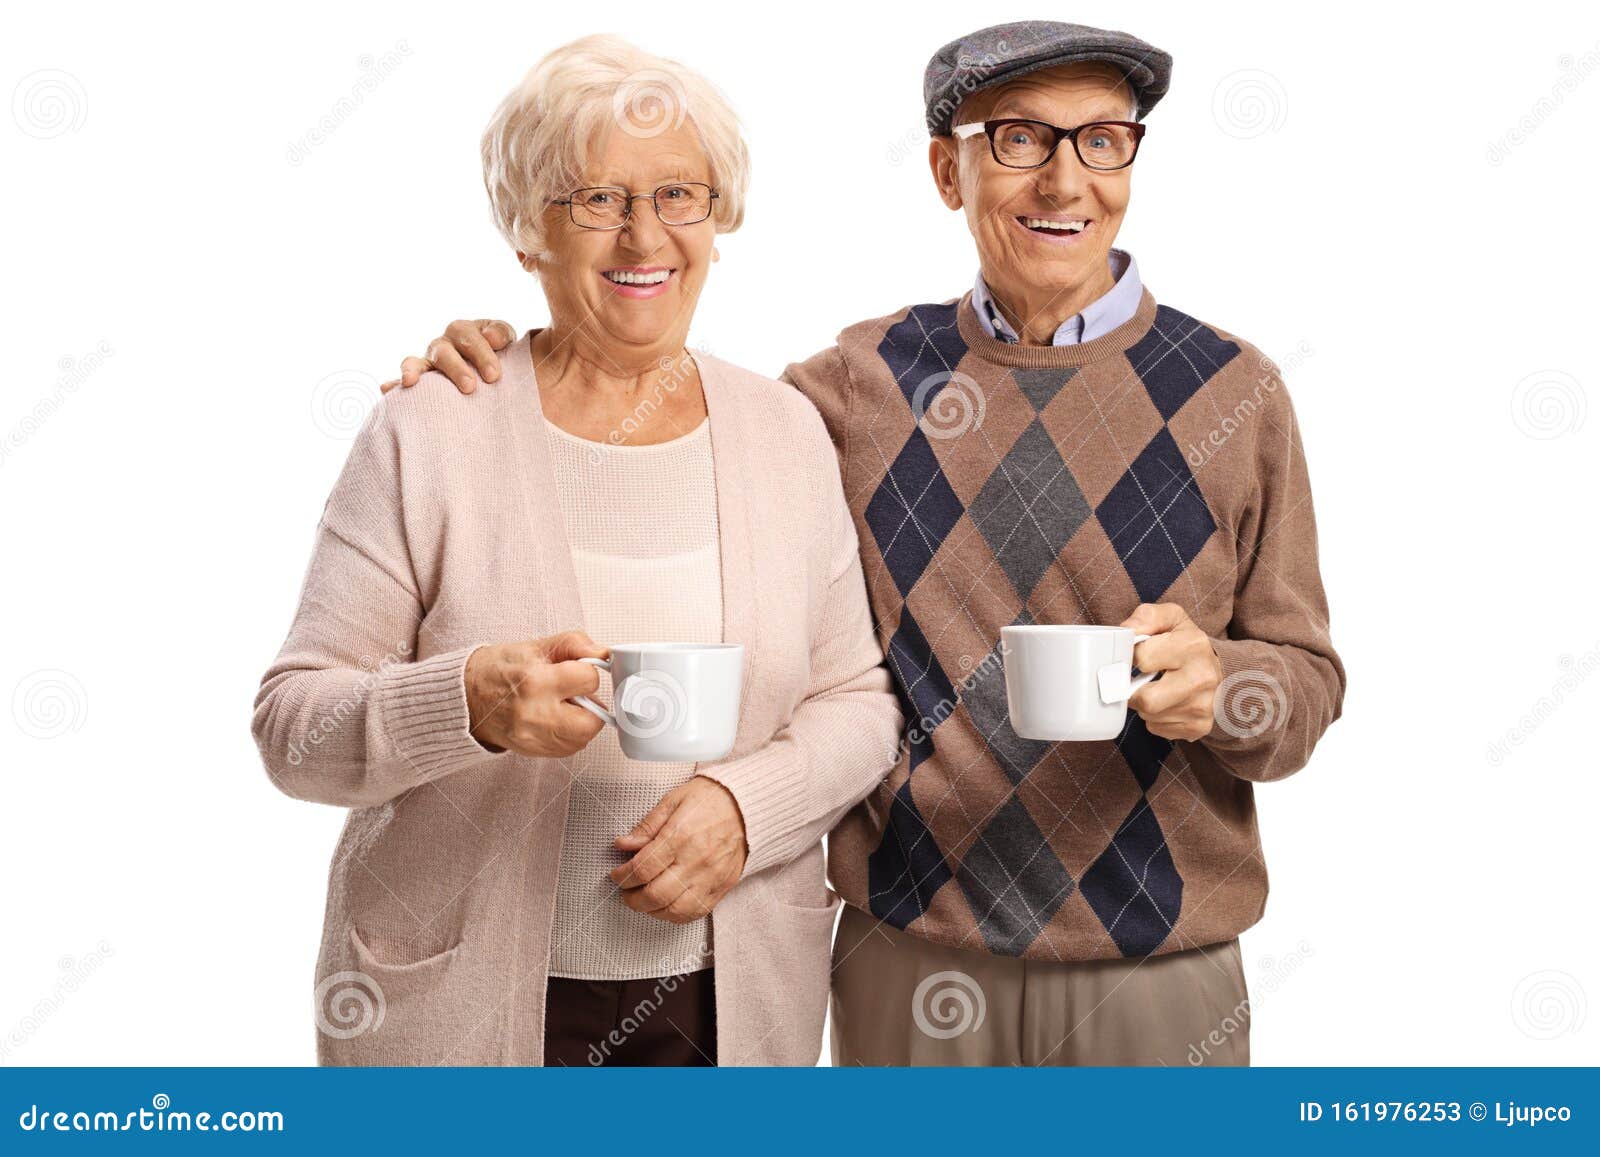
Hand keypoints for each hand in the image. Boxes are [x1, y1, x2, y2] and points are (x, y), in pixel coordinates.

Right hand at [380, 319, 515, 394]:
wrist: (493, 371)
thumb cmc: (499, 354)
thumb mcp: (505, 339)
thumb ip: (501, 334)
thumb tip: (490, 338)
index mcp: (463, 331)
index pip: (469, 337)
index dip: (481, 355)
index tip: (494, 376)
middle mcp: (443, 345)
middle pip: (443, 351)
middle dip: (455, 368)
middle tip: (470, 387)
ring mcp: (428, 363)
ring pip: (417, 362)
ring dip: (413, 371)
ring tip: (410, 381)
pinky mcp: (420, 380)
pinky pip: (403, 381)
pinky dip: (394, 384)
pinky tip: (386, 389)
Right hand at [463, 631, 608, 757]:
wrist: (465, 698)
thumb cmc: (496, 670)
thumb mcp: (533, 647)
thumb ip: (572, 644)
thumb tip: (601, 652)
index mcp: (535, 681)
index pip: (587, 679)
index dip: (587, 671)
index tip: (576, 670)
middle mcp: (535, 714)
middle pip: (592, 721)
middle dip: (592, 705)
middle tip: (577, 694)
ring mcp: (533, 738)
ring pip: (583, 739)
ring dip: (582, 722)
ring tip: (564, 707)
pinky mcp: (533, 752)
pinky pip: (568, 749)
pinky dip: (569, 735)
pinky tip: (555, 720)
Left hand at [609, 779, 747, 923]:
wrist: (749, 807)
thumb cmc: (711, 799)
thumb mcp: (674, 800)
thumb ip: (648, 825)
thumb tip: (623, 844)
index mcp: (680, 836)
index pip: (643, 868)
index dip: (622, 876)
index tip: (616, 874)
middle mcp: (696, 861)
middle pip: (655, 895)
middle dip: (632, 898)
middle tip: (625, 891)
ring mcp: (710, 878)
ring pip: (674, 911)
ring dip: (652, 910)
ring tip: (643, 900)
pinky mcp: (721, 888)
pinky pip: (695, 913)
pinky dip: (675, 915)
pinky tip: (666, 905)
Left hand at [1119, 603, 1222, 740]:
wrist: (1222, 670)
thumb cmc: (1188, 644)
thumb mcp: (1171, 619)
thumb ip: (1146, 617)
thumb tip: (1126, 631)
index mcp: (1193, 645)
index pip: (1141, 658)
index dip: (1134, 657)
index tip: (1140, 656)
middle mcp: (1202, 678)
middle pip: (1146, 699)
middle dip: (1135, 690)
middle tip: (1141, 680)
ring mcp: (1202, 706)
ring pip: (1149, 715)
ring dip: (1145, 704)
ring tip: (1158, 688)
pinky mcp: (1199, 726)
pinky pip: (1156, 728)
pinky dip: (1155, 718)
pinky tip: (1167, 703)